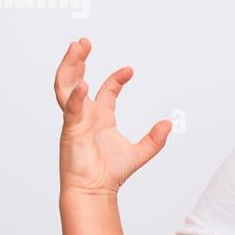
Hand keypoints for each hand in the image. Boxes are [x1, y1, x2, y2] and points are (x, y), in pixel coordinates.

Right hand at [54, 37, 172, 196]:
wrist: (95, 192)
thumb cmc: (109, 174)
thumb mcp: (140, 153)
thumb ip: (155, 139)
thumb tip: (169, 124)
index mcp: (100, 117)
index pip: (107, 90)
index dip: (117, 78)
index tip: (130, 70)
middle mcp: (85, 115)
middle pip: (77, 80)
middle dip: (79, 60)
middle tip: (83, 42)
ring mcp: (75, 120)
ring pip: (66, 87)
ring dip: (69, 67)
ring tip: (75, 48)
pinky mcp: (70, 130)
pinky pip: (70, 109)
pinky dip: (75, 96)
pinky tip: (82, 84)